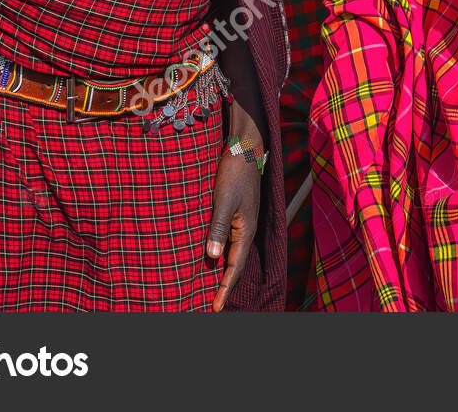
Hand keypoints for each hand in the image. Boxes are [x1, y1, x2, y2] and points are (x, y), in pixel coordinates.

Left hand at [205, 143, 261, 310]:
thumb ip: (218, 228)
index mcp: (245, 230)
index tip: (215, 308)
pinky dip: (222, 255)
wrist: (245, 149)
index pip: (234, 267)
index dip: (224, 289)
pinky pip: (230, 242)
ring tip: (212, 288)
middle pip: (236, 265)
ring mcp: (243, 222)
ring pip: (233, 254)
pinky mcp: (238, 214)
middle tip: (214, 304)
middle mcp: (246, 230)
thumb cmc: (234, 173)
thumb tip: (212, 257)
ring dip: (224, 272)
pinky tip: (213, 257)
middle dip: (225, 286)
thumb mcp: (223, 200)